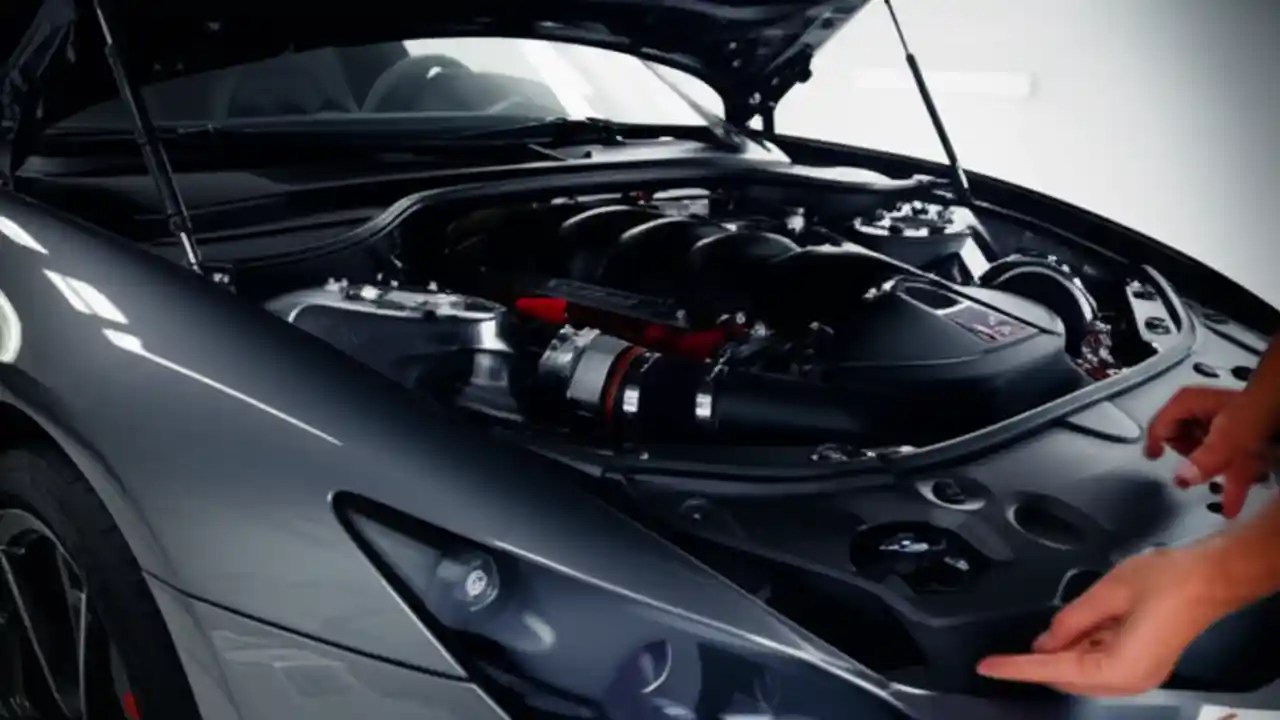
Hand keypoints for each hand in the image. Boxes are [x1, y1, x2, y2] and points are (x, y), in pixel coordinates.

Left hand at [976, 546, 1230, 695]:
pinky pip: (1102, 664)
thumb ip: (1071, 620)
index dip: (1018, 667)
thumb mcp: (1107, 593)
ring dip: (1065, 652)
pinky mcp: (1144, 665)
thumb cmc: (1165, 580)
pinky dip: (1083, 648)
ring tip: (1061, 623)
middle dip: (1042, 659)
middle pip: (1069, 677)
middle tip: (1015, 641)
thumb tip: (1045, 642)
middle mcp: (1130, 681)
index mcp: (1119, 667)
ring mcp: (1139, 676)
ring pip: (1084, 672)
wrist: (1211, 578)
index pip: (1055, 670)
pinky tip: (1080, 626)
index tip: (987, 666)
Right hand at [1145, 386, 1277, 517]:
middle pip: (1181, 440)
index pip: (1160, 426)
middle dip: (1187, 459)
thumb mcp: (1229, 432)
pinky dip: (1230, 486)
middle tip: (1194, 474)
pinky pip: (1230, 467)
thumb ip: (1206, 455)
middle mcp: (1203, 415)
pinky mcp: (1243, 443)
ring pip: (1208, 456)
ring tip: (1213, 497)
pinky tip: (1231, 508)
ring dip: (1210, 475)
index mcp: (1189, 405)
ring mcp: (1224, 429)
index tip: (1154, 462)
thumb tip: (1181, 478)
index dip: (1154, 444)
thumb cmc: (1255, 412)